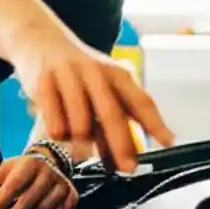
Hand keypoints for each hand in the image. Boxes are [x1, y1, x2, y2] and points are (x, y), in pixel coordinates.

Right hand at [9, 29, 174, 173]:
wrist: (40, 40)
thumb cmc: (78, 73)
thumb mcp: (101, 89)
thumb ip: (113, 120)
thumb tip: (127, 160)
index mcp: (116, 73)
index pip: (140, 100)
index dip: (155, 123)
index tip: (169, 143)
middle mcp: (95, 72)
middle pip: (111, 112)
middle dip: (121, 144)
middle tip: (127, 168)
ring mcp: (68, 75)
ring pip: (80, 120)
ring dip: (84, 142)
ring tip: (82, 153)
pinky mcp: (43, 81)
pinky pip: (53, 118)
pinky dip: (58, 132)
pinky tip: (59, 135)